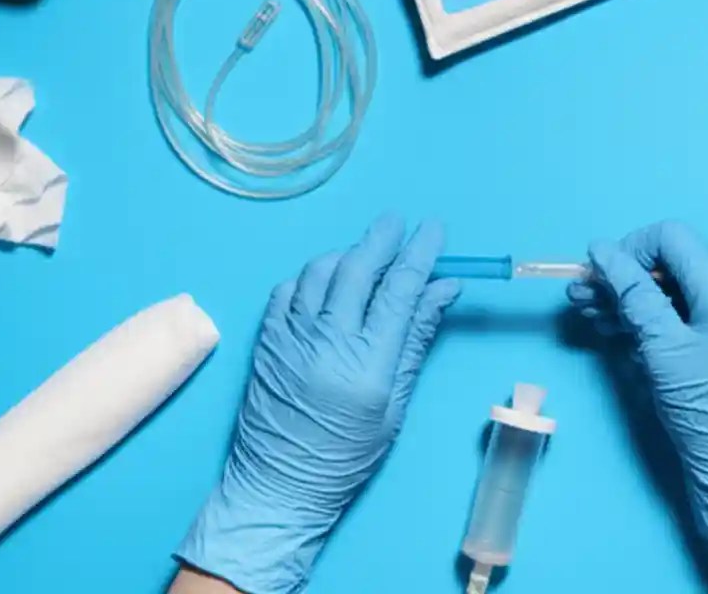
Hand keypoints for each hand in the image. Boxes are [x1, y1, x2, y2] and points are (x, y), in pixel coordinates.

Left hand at [176, 215, 461, 593]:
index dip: (420, 254)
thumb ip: (416, 340)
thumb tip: (443, 289)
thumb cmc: (347, 456)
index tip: (434, 231)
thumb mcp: (394, 405)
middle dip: (382, 239)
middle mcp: (327, 342)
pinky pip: (287, 291)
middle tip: (399, 222)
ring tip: (364, 253)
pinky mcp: (264, 341)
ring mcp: (289, 337)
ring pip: (319, 272)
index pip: (399, 290)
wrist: (278, 485)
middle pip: (358, 269)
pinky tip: (325, 281)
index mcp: (367, 363)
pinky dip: (310, 276)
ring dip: (346, 254)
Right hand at [568, 221, 707, 557]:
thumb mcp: (659, 345)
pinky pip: (682, 305)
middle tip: (580, 296)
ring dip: (629, 296)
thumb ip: (630, 292)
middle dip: (622, 276)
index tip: (599, 277)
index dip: (628, 250)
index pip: (671, 236)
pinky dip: (649, 314)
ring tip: (589, 313)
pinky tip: (617, 329)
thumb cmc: (701, 404)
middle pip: (669, 260)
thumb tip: (600, 250)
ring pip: (670, 283)